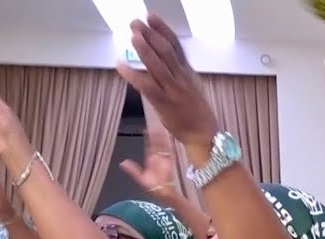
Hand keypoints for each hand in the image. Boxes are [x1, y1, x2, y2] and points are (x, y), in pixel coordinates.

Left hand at [115, 13, 219, 146]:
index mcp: (188, 73)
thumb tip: (164, 59)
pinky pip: (146, 85)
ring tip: (133, 35)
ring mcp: (173, 90)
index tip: (152, 17)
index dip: (164, 30)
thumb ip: (179, 73)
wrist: (203, 134)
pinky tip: (121, 65)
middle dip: (151, 34)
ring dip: (144, 48)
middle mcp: (181, 78)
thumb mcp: (192, 87)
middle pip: (166, 51)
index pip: (176, 46)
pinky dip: (132, 74)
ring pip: (158, 65)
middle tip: (136, 22)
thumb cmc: (197, 113)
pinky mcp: (164, 103)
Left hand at [120, 126, 180, 197]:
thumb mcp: (141, 178)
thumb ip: (133, 170)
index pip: (149, 146)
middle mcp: (158, 158)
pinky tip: (171, 138)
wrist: (163, 191)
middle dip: (156, 135)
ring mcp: (165, 159)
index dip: (148, 138)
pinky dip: (171, 145)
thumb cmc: (153, 186)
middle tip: (155, 125)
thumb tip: (123, 162)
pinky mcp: (171, 161)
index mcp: (151, 160)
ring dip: (163, 138)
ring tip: (163, 129)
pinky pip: (171, 151)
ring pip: (164, 146)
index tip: (147, 129)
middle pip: (157, 144)